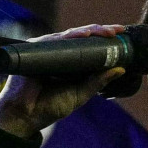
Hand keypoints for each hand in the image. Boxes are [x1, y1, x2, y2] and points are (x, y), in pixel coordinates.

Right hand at [0, 24, 129, 137]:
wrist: (25, 116)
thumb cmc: (49, 106)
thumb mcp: (80, 94)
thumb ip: (97, 82)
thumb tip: (121, 69)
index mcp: (71, 63)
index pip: (89, 47)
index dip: (105, 41)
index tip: (122, 37)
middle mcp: (59, 53)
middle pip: (82, 37)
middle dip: (101, 32)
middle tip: (118, 31)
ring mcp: (48, 49)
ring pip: (71, 35)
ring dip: (90, 31)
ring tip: (106, 32)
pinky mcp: (36, 48)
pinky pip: (55, 39)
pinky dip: (70, 35)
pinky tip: (84, 35)